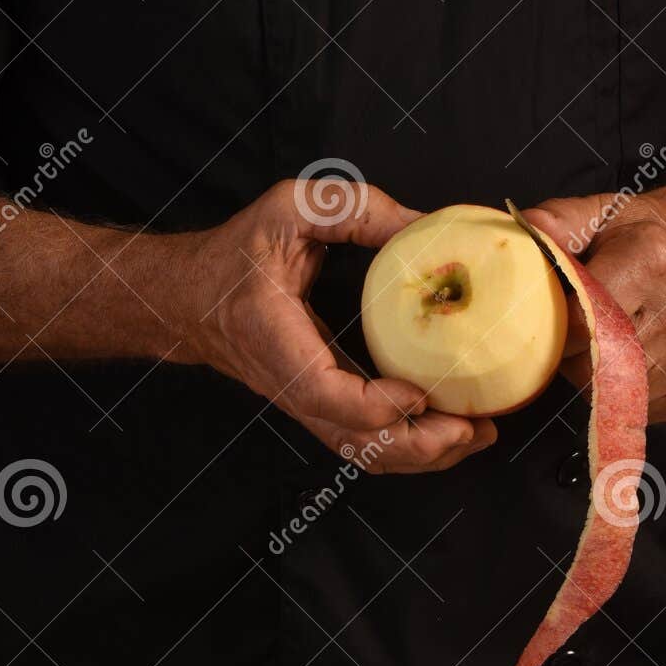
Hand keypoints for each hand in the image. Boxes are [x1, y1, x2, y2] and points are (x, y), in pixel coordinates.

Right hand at [178, 180, 496, 472]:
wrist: (189, 301)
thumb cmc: (235, 255)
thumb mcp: (287, 210)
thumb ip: (351, 209)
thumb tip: (422, 225)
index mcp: (274, 340)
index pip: (322, 393)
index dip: (374, 406)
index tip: (420, 393)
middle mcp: (290, 387)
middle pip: (356, 443)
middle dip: (420, 445)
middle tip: (474, 426)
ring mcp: (306, 406)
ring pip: (365, 454)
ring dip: (423, 455)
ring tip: (476, 434)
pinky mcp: (321, 410)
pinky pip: (366, 445)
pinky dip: (410, 448)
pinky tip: (449, 431)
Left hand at [522, 180, 665, 422]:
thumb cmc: (646, 235)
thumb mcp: (602, 212)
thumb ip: (559, 221)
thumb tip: (524, 231)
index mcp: (651, 260)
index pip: (581, 323)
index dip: (555, 328)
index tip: (551, 319)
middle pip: (594, 365)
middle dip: (572, 356)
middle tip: (576, 331)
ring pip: (612, 391)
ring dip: (595, 376)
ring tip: (607, 340)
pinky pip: (637, 407)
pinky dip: (622, 391)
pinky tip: (632, 357)